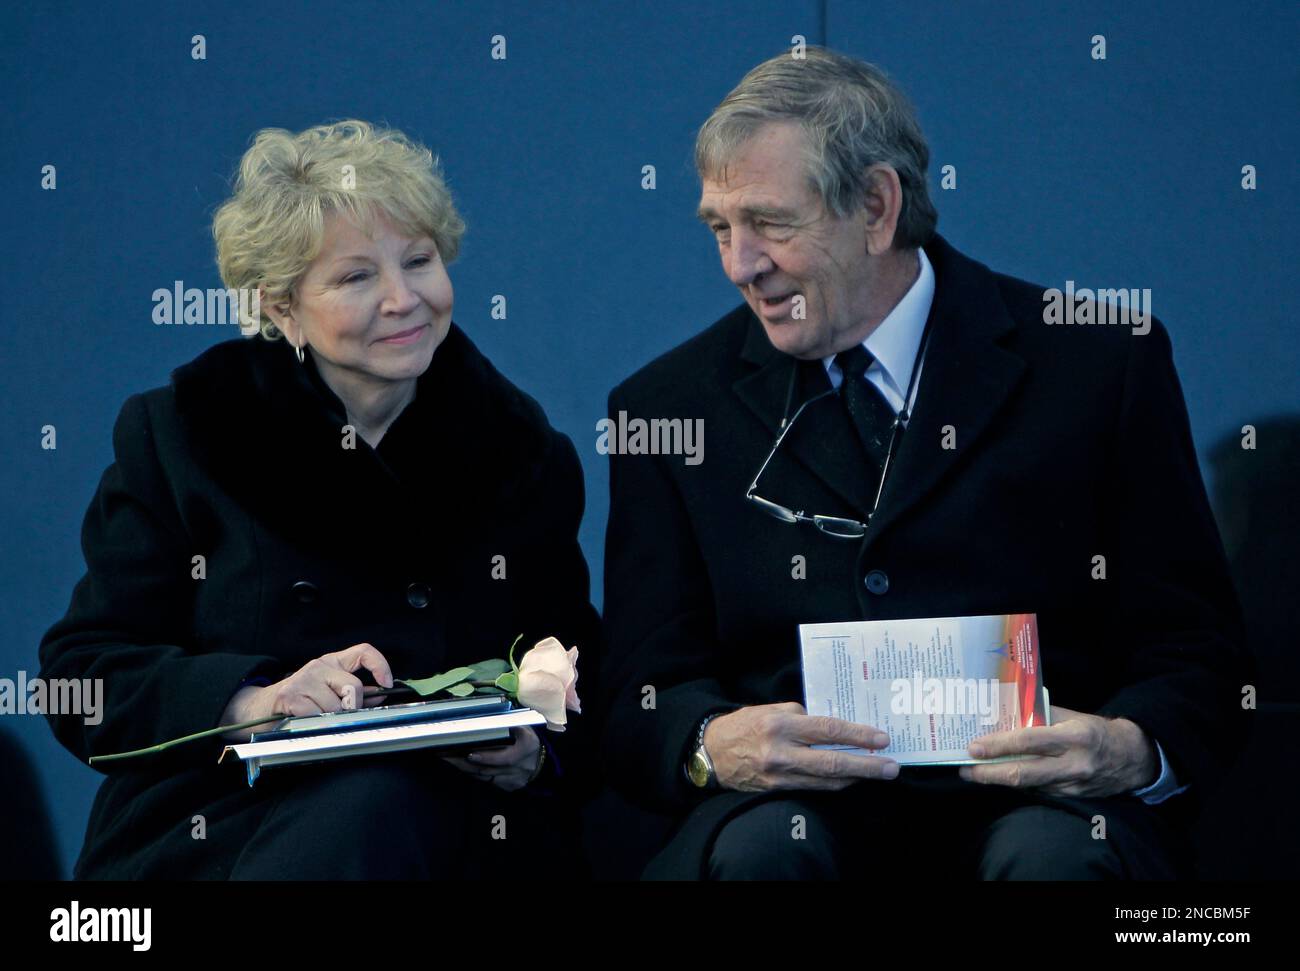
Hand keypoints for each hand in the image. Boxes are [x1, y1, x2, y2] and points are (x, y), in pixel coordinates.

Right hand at [220, 643, 393, 741]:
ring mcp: (304, 679)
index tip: (387, 683)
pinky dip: (315, 724)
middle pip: (353, 687)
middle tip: (339, 715)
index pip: (363, 651)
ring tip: (316, 717)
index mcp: (331, 663)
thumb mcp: (327, 691)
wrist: (259, 708)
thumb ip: (354, 693)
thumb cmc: (298, 701)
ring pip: (336, 706)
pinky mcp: (291, 696)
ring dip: (330, 719)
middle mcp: (319, 666)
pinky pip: (317, 716)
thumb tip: (379, 695)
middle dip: (351, 708)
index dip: (380, 665)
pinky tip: (306, 721)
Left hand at [442, 727, 541, 791]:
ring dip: (464, 768)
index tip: (470, 755)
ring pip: (484, 777)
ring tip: (447, 759)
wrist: (540, 762)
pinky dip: (473, 774)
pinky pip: (487, 782)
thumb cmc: (527, 739)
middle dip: (465, 763)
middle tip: (445, 756)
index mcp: (527, 747)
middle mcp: (521, 766)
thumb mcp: (524, 726)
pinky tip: (460, 766)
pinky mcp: (508, 787)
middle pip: (488, 769)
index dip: (487, 758)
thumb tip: (488, 713)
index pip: (506, 757)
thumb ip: (509, 721)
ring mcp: (514, 779)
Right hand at [704, 702, 897, 791]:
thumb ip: (801, 715)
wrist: (711, 753)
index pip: (827, 729)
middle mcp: (781, 752)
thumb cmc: (743, 725)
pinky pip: (815, 787)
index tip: (881, 738)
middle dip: (867, 765)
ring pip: (827, 780)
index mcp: (780, 725)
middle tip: (891, 766)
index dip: (857, 734)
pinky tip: (852, 778)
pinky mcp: (779, 789)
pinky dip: (836, 783)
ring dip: (857, 777)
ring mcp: (780, 775)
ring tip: (879, 772)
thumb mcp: (770, 710)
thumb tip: (833, 724)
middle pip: (832, 761)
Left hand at [957, 706, 1158, 797]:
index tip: (974, 747)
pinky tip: (1005, 776)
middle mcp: (1074, 764)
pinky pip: (1039, 791)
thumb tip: (1005, 717)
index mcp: (1074, 737)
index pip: (1028, 742)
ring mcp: (1073, 785)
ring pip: (1028, 785)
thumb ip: (1040, 717)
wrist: (1132, 758)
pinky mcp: (1073, 799)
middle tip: (965, 769)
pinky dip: (1020, 784)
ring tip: (977, 772)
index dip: (998, 746)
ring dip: (1000, 780)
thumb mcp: (1071, 717)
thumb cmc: (1096, 731)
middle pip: (1023, 773)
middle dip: (989, 773)